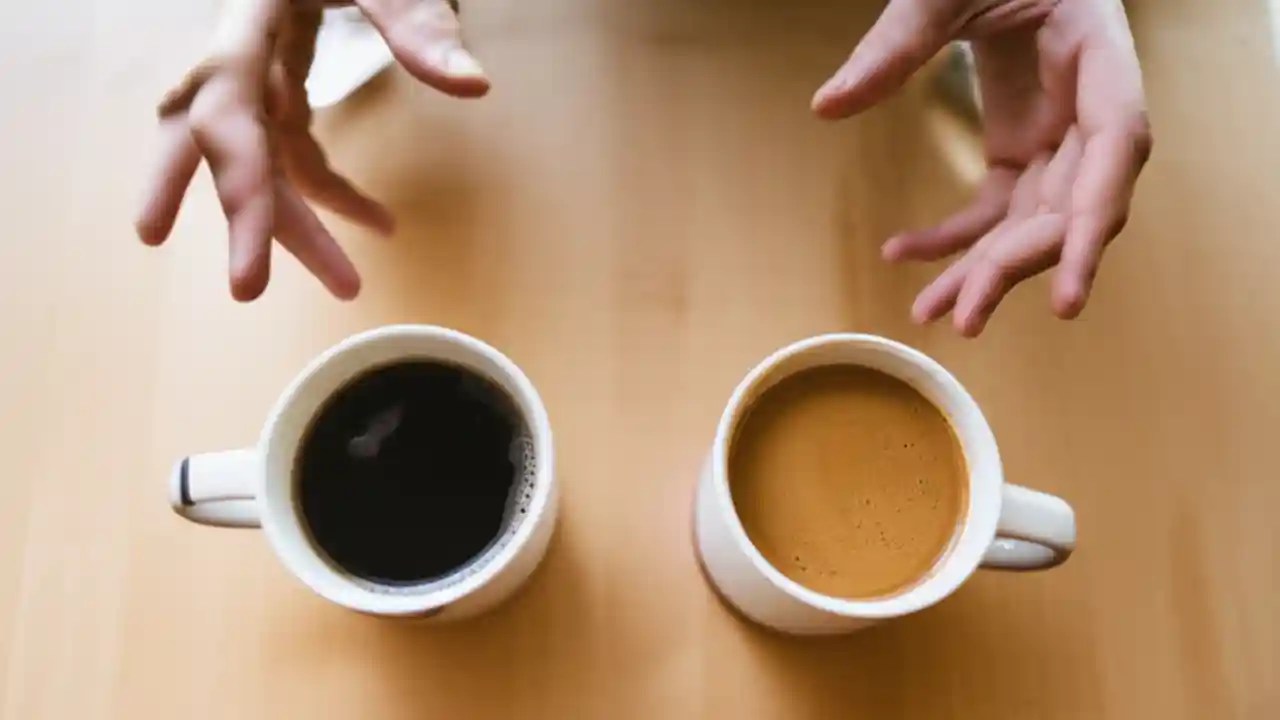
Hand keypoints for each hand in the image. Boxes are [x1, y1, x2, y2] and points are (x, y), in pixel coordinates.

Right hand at [135, 0, 485, 300]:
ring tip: (346, 283)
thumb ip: (422, 23)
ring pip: (261, 156)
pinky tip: (377, 222)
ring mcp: (261, 67)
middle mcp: (244, 46)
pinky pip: (295, 148)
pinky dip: (330, 189)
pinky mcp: (283, 80)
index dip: (234, 181)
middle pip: (219, 139)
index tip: (247, 255)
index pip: (229, 103)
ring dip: (299, 220)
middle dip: (236, 214)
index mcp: (254, 14)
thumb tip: (473, 86)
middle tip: (245, 291)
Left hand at [813, 0, 1151, 335]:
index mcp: (1098, 53)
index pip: (1115, 148)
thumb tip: (826, 105)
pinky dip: (954, 235)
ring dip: (985, 269)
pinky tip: (902, 251)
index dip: (1093, 227)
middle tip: (962, 318)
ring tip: (928, 311)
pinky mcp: (1024, 143)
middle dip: (1019, 267)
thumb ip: (896, 43)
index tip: (1067, 297)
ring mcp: (1060, 130)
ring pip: (1035, 219)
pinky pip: (998, 205)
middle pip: (1072, 203)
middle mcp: (1092, 104)